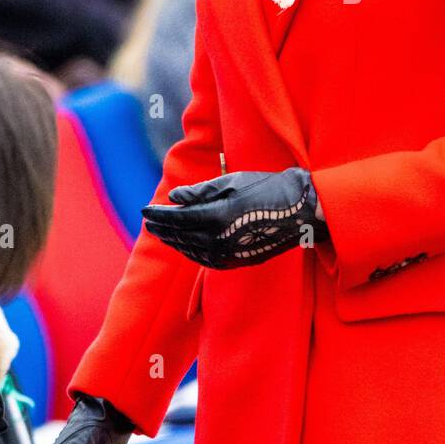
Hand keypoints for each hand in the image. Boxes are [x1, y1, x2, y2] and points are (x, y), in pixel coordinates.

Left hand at [142, 167, 329, 269]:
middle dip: (162, 229)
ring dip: (175, 242)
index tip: (145, 211)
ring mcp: (228, 255)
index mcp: (216, 218)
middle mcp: (218, 241)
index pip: (177, 219)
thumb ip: (200, 192)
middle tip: (149, 222)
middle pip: (180, 237)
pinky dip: (191, 252)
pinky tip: (186, 245)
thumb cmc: (266, 188)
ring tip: (163, 233)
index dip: (159, 215)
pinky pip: (205, 260)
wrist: (299, 210)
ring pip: (191, 251)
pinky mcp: (236, 261)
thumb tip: (174, 198)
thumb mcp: (231, 182)